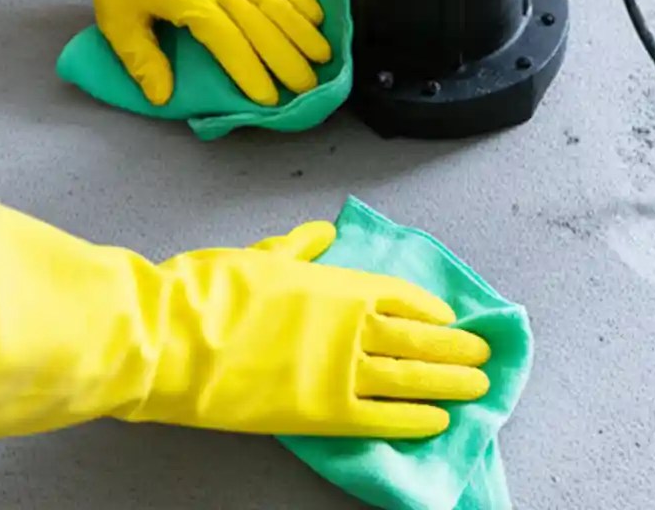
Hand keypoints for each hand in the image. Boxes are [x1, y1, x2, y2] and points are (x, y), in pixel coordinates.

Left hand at [93, 0, 330, 105]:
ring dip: (303, 33)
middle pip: (262, 27)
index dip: (249, 70)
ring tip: (323, 58)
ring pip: (278, 5)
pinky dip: (302, 0)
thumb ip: (141, 59)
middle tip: (305, 88)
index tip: (266, 98)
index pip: (228, 41)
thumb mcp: (117, 20)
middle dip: (287, 59)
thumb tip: (162, 96)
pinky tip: (319, 20)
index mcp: (191, 2)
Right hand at [139, 220, 491, 437]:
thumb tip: (322, 233)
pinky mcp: (324, 412)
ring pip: (412, 377)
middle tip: (483, 356)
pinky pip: (383, 418)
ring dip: (450, 382)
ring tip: (477, 387)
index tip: (450, 320)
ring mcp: (342, 369)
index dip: (432, 311)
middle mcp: (352, 323)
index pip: (402, 297)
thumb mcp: (258, 255)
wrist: (171, 338)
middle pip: (419, 338)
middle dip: (455, 348)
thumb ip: (298, 248)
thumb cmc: (209, 291)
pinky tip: (438, 421)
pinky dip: (415, 419)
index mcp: (338, 282)